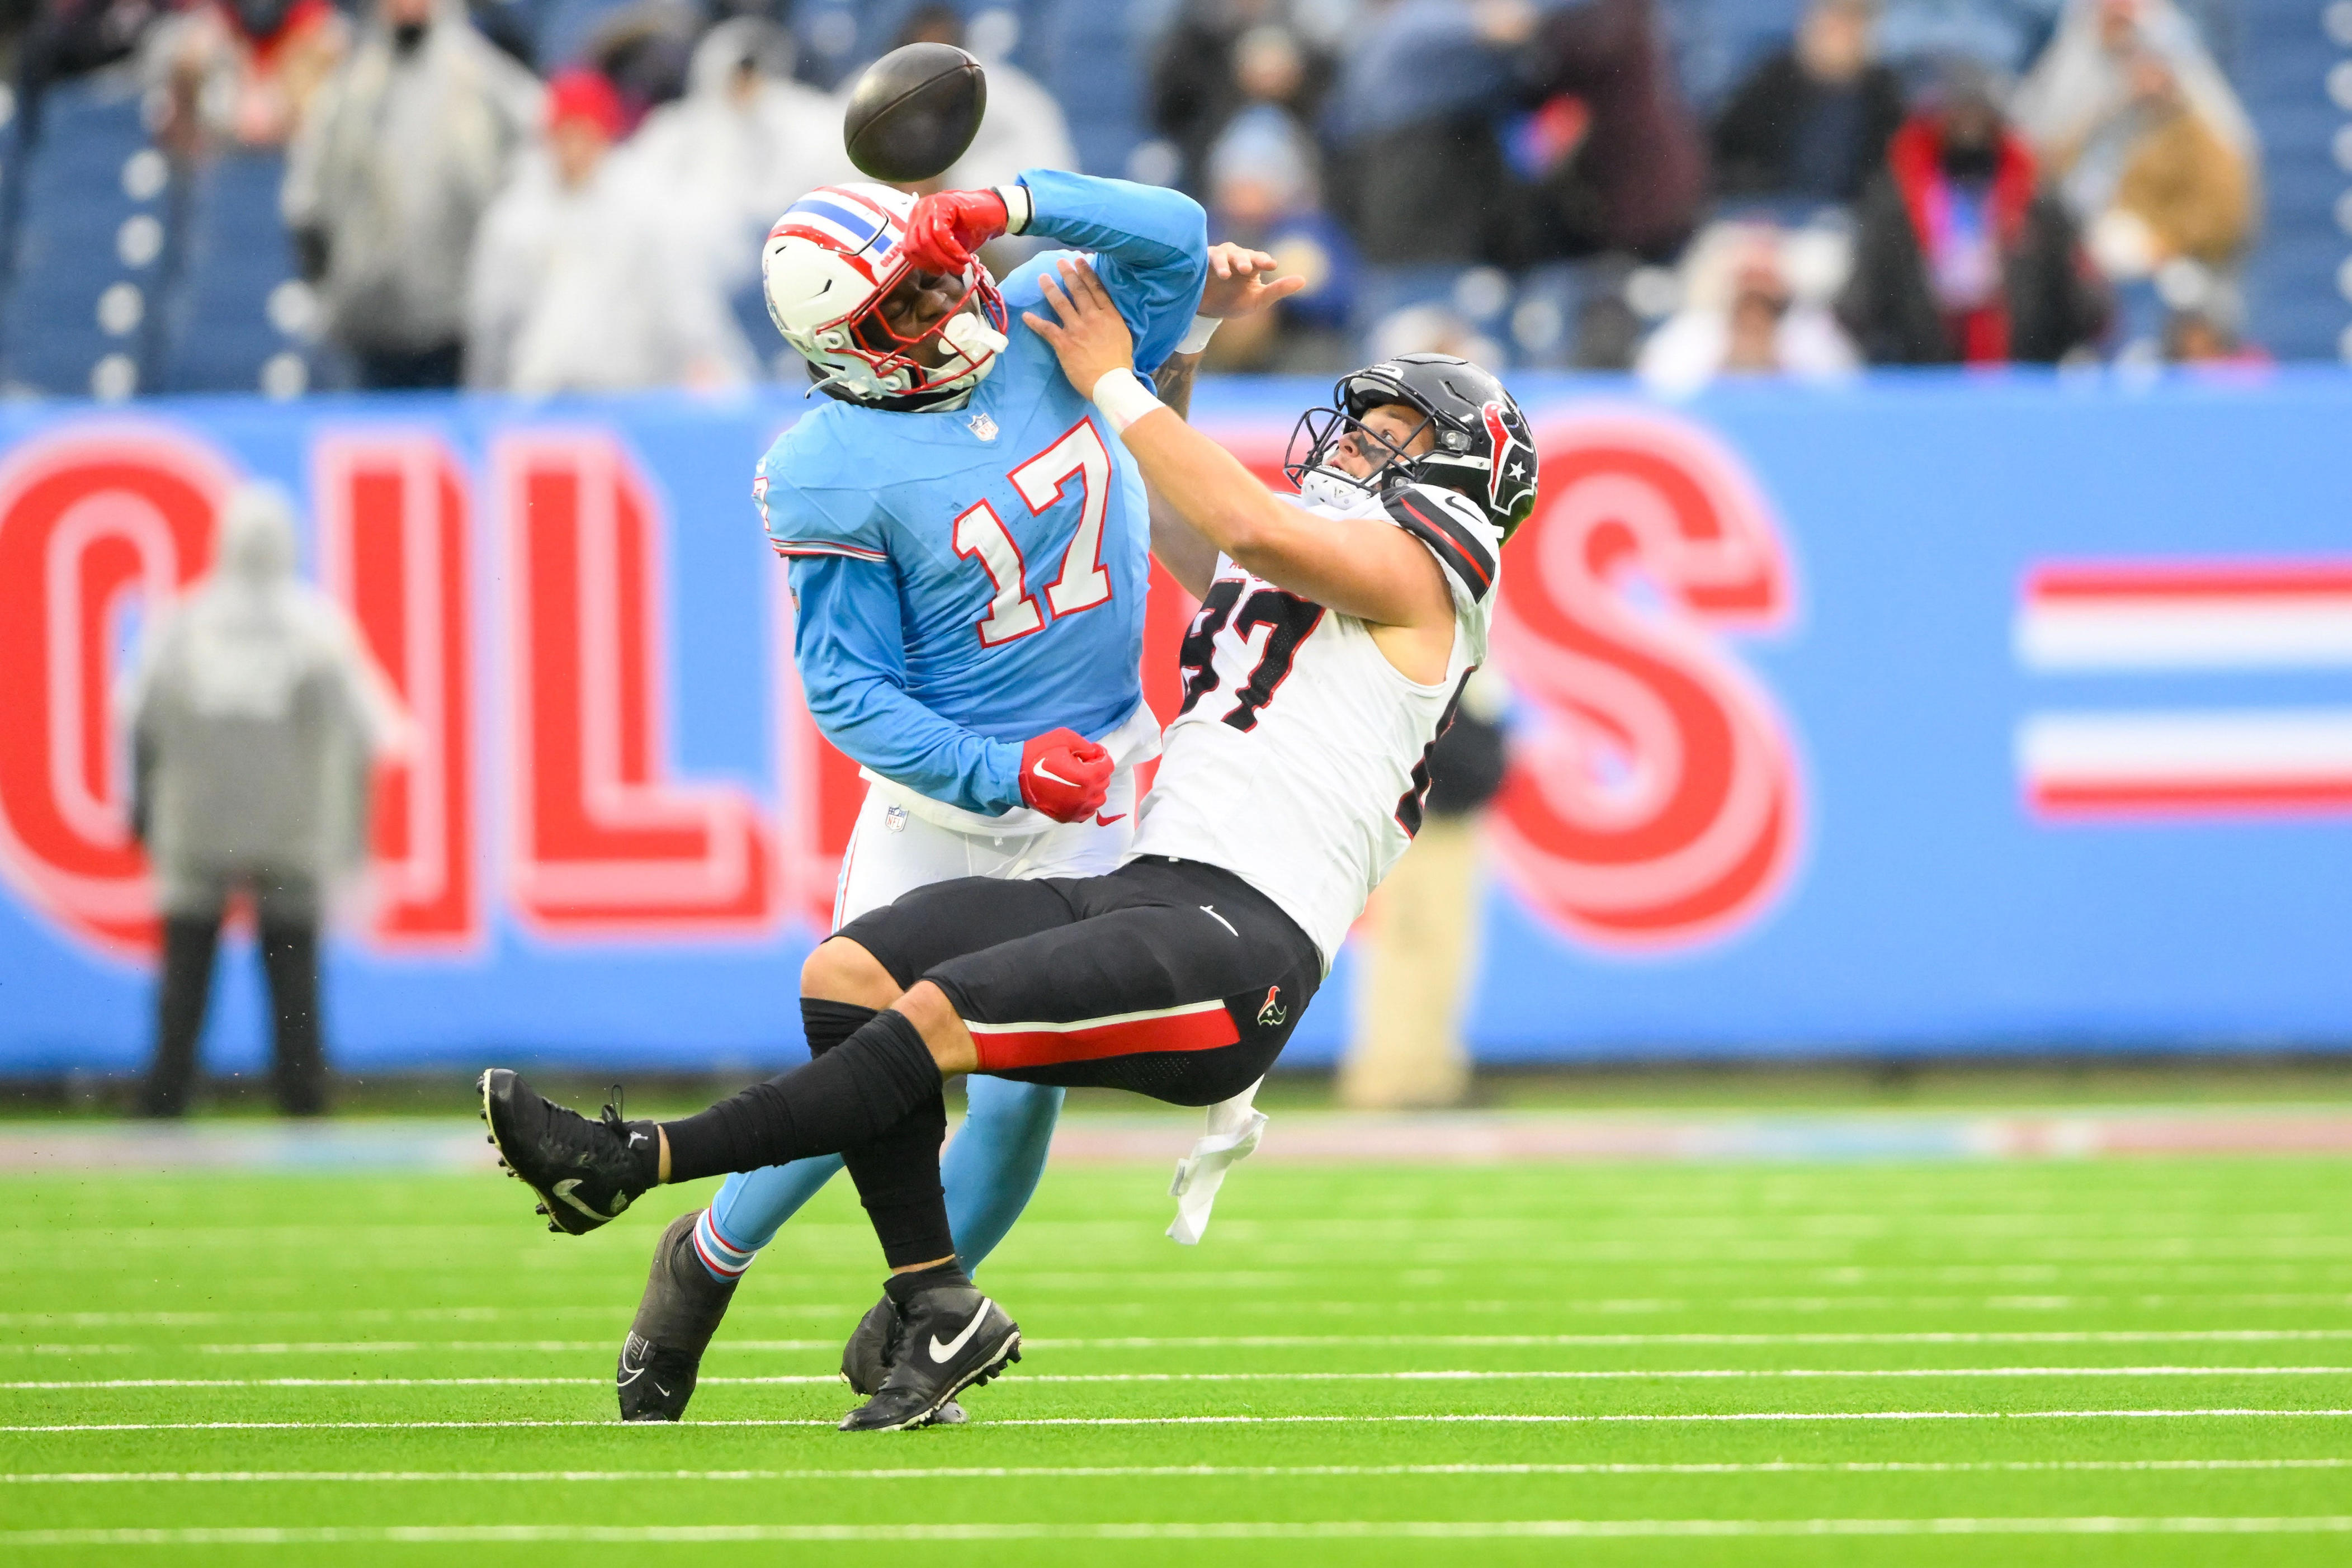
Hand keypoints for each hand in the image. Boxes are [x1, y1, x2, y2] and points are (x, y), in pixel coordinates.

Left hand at [903, 188, 1008, 274]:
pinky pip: (940, 234)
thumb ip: (933, 253)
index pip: (908, 248)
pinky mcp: (942, 205)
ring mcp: (929, 205)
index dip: (923, 264)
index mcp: (916, 221)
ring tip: (960, 267)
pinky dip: (952, 250)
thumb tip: (928, 267)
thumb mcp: (948, 247)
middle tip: (954, 270)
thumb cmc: (972, 229)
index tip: (939, 271)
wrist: (995, 213)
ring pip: (926, 241)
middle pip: (915, 245)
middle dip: (935, 263)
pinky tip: (964, 257)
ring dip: (945, 259)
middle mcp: (919, 210)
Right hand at [1018, 727, 1112, 821]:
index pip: (1108, 766)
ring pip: (1098, 799)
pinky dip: (1085, 802)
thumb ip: (1085, 745)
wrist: (1013, 776)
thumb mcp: (1063, 738)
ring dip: (1094, 787)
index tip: (1090, 751)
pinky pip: (1086, 812)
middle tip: (1082, 762)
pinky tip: (1075, 792)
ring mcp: (1076, 809)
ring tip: (1080, 778)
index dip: (1101, 755)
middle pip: (1104, 782)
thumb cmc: (1037, 755)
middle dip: (1096, 769)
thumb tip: (1094, 753)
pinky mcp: (1066, 817)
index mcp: (1087, 777)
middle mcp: (1085, 797)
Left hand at [1022, 256, 1136, 392]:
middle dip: (1068, 274)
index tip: (1079, 261)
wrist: (1110, 382)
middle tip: (1059, 263)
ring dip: (1050, 289)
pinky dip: (1035, 322)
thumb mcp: (1123, 335)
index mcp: (1109, 315)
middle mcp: (1092, 317)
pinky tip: (1026, 315)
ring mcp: (1077, 329)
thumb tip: (1106, 313)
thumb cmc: (1119, 363)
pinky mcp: (1064, 343)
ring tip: (1042, 278)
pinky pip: (1046, 329)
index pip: (1096, 289)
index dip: (1087, 273)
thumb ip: (1112, 321)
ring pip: (1061, 303)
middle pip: (1078, 291)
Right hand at [1197, 242, 1305, 319]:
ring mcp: (1217, 258)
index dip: (1264, 261)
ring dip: (1224, 262)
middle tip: (1246, 269)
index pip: (1259, 259)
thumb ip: (1278, 290)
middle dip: (1244, 260)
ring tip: (1226, 275)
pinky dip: (1206, 263)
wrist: (1207, 312)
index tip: (1270, 266)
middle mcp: (1234, 257)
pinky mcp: (1200, 261)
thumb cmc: (1234, 303)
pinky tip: (1206, 270)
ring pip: (1222, 255)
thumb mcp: (1258, 300)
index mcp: (1251, 264)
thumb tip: (1303, 280)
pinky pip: (1204, 258)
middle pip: (1241, 254)